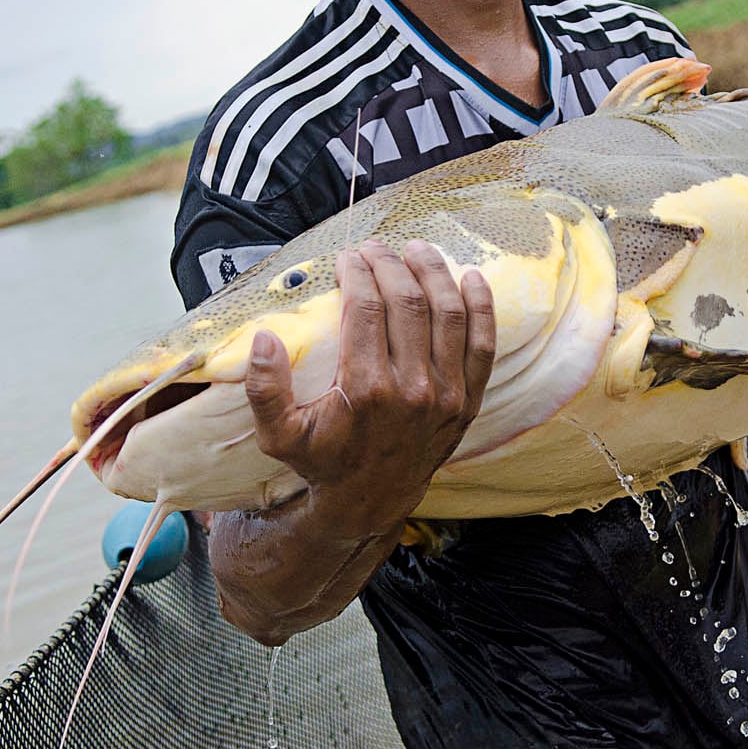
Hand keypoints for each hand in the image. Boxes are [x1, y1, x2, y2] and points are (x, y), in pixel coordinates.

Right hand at [242, 239, 496, 526]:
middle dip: (390, 265)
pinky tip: (472, 277)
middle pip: (407, 303)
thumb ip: (264, 389)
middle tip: (376, 247)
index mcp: (365, 390)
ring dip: (433, 273)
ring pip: (447, 314)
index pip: (365, 309)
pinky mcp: (468, 400)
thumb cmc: (323, 462)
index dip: (356, 274)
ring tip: (416, 250)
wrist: (371, 501)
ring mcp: (447, 394)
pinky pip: (483, 344)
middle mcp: (412, 389)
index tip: (347, 257)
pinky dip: (481, 307)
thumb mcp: (279, 435)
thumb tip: (264, 338)